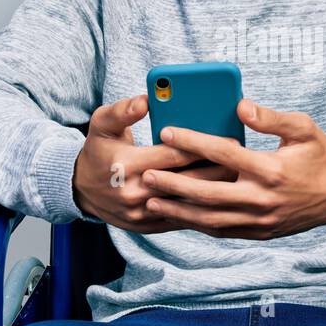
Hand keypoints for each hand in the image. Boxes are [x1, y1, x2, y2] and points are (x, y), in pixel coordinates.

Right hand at [72, 94, 236, 232]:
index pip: (172, 155)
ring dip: (213, 192)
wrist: (81, 190)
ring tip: (239, 180)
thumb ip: (122, 111)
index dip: (202, 146)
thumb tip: (146, 99)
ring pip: (186, 203)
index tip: (229, 140)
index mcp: (126, 166)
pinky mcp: (148, 226)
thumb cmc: (98, 151)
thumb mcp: (101, 124)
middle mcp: (134, 193)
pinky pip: (180, 218)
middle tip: (244, 161)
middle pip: (185, 180)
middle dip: (216, 170)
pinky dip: (202, 209)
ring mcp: (142, 213)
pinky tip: (221, 200)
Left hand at [140, 98, 325, 239]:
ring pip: (211, 219)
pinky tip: (179, 217)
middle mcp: (263, 199)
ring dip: (179, 212)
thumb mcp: (303, 128)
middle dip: (174, 184)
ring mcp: (261, 220)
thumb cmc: (321, 155)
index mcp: (272, 169)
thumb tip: (240, 106)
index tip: (167, 133)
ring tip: (151, 202)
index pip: (224, 154)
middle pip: (209, 193)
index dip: (193, 142)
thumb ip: (271, 117)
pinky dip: (198, 225)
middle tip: (146, 175)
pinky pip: (223, 231)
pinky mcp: (261, 232)